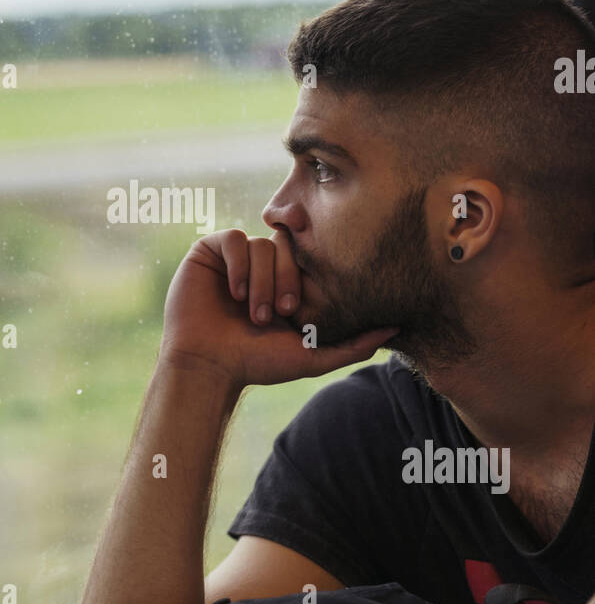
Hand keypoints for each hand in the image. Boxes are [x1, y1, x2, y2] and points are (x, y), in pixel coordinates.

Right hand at [158, 228, 397, 388]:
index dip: (308, 265)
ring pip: (260, 244)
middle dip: (286, 279)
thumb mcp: (312, 356)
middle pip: (286, 245)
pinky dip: (238, 264)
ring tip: (253, 314)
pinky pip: (232, 237)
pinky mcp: (208, 252)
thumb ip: (354, 345)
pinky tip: (234, 293)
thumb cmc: (256, 364)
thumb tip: (396, 329)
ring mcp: (234, 258)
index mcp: (283, 283)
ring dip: (261, 281)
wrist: (207, 366)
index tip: (303, 300)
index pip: (305, 256)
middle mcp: (260, 267)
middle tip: (281, 313)